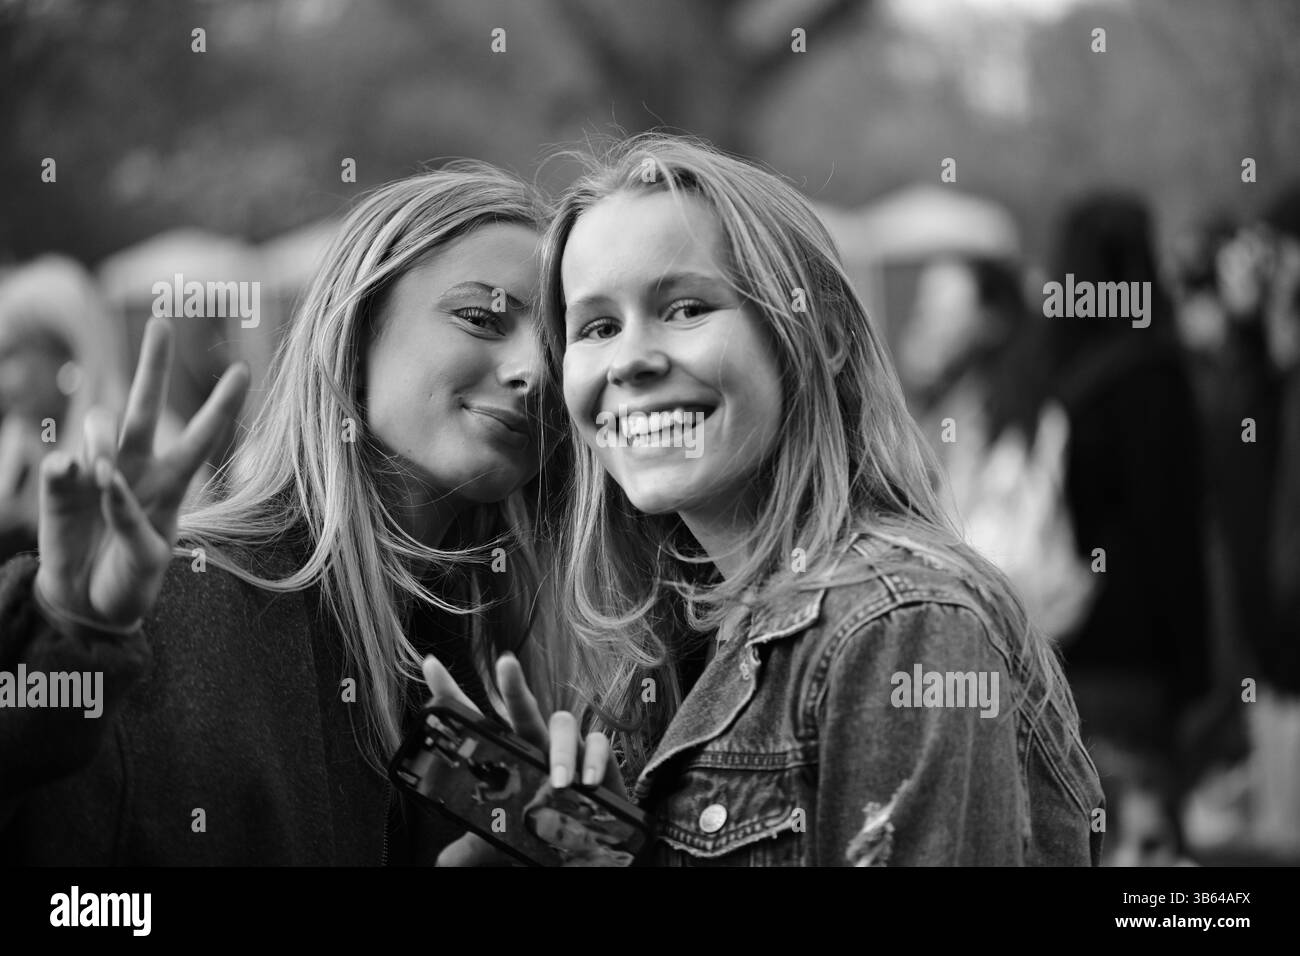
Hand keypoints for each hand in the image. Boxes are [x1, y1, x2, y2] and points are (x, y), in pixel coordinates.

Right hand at [34, 316, 249, 627]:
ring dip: (102, 437)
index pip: (201, 438)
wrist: (86, 604)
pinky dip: (70, 469)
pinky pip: (65, 461)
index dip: (221, 406)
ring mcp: (97, 471)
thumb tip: (103, 476)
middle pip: (146, 406)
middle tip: (160, 321)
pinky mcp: (63, 484)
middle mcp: (136, 468)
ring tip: (102, 468)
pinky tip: (74, 476)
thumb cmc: (128, 581)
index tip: (242, 370)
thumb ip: (131, 520)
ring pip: (101, 424)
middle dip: (153, 365)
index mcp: (171, 485)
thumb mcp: (146, 561)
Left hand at [421, 652, 625, 865]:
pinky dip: (594, 760)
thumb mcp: (497, 844)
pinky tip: (588, 782)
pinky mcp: (596, 759)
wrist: (580, 852)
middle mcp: (535, 745)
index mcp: (506, 757)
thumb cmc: (538, 834)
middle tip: (505, 664)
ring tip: (558, 781)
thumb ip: (468, 852)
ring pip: (564, 722)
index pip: (475, 722)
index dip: (452, 694)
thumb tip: (440, 866)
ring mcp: (566, 749)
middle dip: (513, 685)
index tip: (430, 666)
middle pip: (523, 708)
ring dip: (562, 750)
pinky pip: (597, 743)